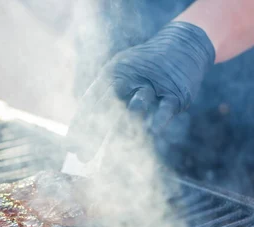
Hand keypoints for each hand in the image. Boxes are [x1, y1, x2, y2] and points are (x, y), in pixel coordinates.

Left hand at [66, 22, 214, 161]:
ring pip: (137, 104)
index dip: (79, 125)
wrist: (184, 43)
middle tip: (83, 156)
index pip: (91, 102)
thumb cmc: (147, 65)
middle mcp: (130, 78)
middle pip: (109, 107)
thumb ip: (106, 96)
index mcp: (113, 74)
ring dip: (124, 123)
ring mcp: (153, 85)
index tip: (70, 145)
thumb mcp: (122, 72)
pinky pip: (165, 107)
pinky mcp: (176, 92)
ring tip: (113, 144)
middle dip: (95, 134)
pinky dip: (158, 119)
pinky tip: (152, 131)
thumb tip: (85, 128)